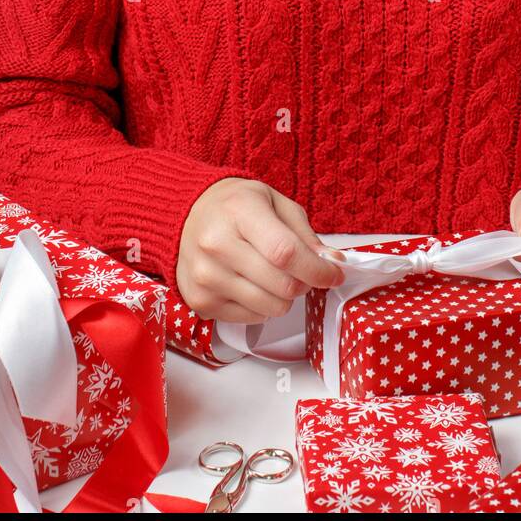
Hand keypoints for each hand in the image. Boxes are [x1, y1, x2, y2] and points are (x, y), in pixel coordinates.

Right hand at [177, 177, 346, 321]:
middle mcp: (216, 245)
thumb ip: (304, 234)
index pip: (285, 252)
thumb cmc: (234, 206)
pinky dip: (260, 306)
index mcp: (239, 212)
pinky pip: (250, 318)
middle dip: (304, 283)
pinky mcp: (199, 301)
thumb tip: (331, 263)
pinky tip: (250, 282)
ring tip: (272, 275)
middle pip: (281, 285)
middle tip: (301, 271)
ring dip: (282, 297)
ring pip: (269, 308)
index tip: (333, 273)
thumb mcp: (274, 202)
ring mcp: (205, 276)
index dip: (317, 269)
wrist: (187, 213)